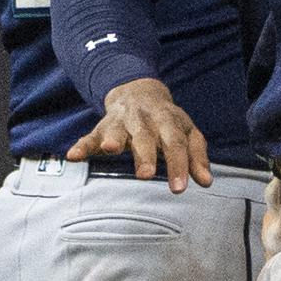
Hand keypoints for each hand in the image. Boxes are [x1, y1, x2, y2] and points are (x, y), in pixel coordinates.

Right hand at [67, 78, 210, 190]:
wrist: (138, 91)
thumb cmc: (166, 121)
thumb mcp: (186, 133)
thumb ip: (196, 157)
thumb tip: (207, 182)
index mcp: (168, 121)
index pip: (175, 144)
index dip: (178, 165)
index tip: (179, 188)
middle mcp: (144, 120)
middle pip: (146, 137)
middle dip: (145, 155)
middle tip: (146, 176)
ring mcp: (121, 122)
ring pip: (117, 131)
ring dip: (113, 139)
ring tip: (110, 149)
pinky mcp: (102, 127)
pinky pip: (90, 136)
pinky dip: (82, 145)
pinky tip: (73, 155)